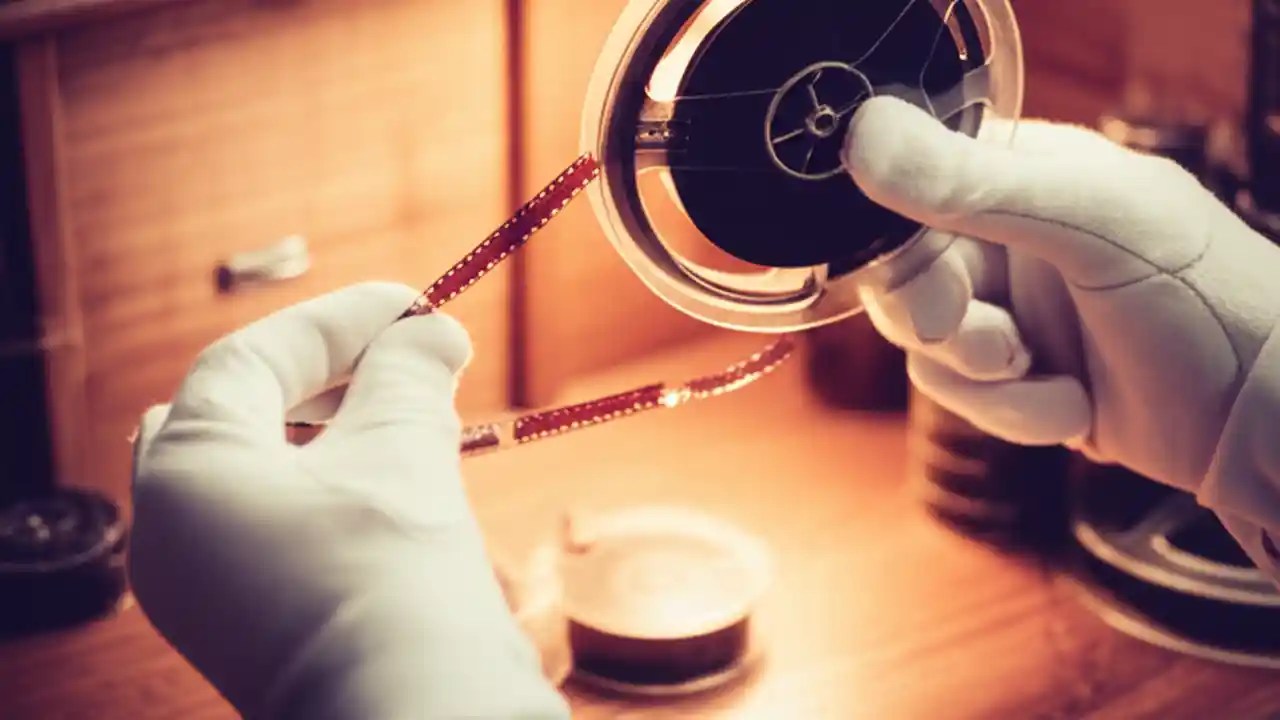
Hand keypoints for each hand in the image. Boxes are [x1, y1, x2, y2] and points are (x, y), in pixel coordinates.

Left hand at [128, 283, 567, 719]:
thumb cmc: (390, 576)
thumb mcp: (400, 449)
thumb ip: (407, 372)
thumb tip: (430, 332)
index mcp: (182, 474)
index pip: (250, 361)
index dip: (339, 319)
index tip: (414, 304)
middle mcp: (173, 530)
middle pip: (242, 412)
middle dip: (328, 374)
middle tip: (407, 354)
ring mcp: (207, 585)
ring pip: (264, 470)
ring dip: (340, 429)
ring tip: (417, 411)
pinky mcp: (252, 623)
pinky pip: (281, 524)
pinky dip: (336, 485)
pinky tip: (400, 476)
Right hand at [843, 97, 1279, 508]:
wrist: (1263, 421)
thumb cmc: (1208, 302)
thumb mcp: (1094, 227)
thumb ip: (977, 187)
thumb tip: (863, 138)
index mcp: (1022, 173)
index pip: (908, 194)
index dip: (906, 255)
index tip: (950, 297)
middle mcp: (1005, 236)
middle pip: (904, 282)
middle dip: (950, 332)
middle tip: (1004, 349)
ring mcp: (1009, 308)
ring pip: (927, 350)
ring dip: (989, 385)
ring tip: (1059, 382)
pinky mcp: (1014, 376)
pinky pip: (961, 396)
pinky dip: (1014, 415)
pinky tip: (1076, 409)